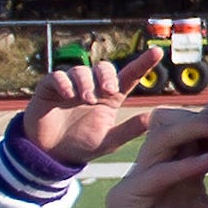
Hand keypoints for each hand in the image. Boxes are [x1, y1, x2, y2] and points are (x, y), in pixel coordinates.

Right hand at [21, 45, 164, 165]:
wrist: (51, 154)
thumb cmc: (82, 146)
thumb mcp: (109, 141)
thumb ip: (129, 129)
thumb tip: (153, 119)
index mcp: (110, 98)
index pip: (129, 76)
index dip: (143, 63)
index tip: (158, 52)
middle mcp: (93, 88)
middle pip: (104, 68)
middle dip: (108, 75)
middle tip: (109, 90)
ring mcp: (71, 86)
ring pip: (81, 70)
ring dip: (86, 82)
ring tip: (86, 99)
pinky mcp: (50, 88)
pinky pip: (57, 76)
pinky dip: (64, 82)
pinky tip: (68, 95)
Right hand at [102, 107, 207, 207]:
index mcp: (183, 178)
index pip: (195, 134)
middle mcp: (160, 175)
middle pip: (174, 124)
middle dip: (205, 112)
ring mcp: (140, 183)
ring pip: (160, 137)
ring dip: (193, 127)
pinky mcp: (126, 199)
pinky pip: (154, 173)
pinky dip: (182, 166)